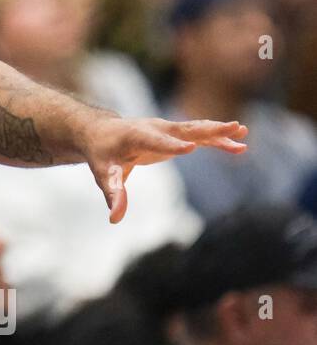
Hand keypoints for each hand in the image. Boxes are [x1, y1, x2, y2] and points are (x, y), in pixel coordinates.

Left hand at [85, 117, 247, 223]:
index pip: (155, 141)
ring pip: (196, 129)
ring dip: (219, 131)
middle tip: (232, 126)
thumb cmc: (102, 153)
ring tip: (243, 131)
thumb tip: (115, 218)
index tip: (190, 148)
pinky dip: (218, 140)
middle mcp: (155, 128)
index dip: (171, 145)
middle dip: (207, 129)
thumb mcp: (103, 173)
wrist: (101, 133)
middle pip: (184, 129)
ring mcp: (167, 130)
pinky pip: (200, 136)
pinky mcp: (175, 135)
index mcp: (136, 136)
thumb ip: (113, 193)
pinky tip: (239, 146)